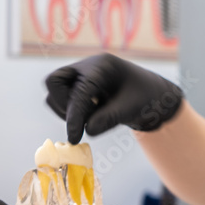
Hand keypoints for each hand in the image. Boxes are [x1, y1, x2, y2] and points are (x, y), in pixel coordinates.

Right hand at [45, 53, 183, 143]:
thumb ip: (110, 118)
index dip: (75, 116)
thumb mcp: (131, 109)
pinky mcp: (77, 87)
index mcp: (102, 66)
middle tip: (83, 121)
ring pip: (54, 92)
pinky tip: (92, 115)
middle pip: (54, 82)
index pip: (79, 90)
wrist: (151, 94)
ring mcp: (79, 75)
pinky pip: (60, 99)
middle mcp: (86, 66)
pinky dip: (70, 111)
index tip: (75, 137)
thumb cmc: (145, 97)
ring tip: (94, 117)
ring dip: (66, 110)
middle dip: (64, 105)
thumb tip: (88, 130)